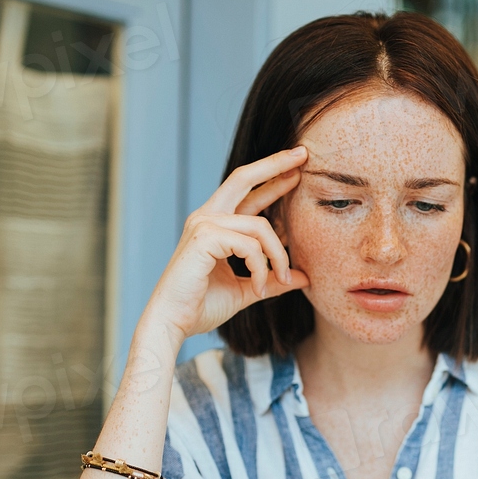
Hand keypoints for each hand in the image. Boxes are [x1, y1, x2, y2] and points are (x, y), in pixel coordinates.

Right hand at [141, 147, 311, 346]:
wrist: (173, 323)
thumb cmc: (201, 306)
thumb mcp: (246, 290)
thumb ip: (271, 279)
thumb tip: (302, 276)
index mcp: (215, 224)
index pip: (247, 192)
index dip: (271, 178)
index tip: (296, 169)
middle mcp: (206, 217)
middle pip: (243, 177)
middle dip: (275, 165)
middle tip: (303, 155)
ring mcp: (203, 225)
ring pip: (259, 226)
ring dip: (277, 254)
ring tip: (282, 277)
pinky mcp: (203, 238)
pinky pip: (249, 245)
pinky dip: (260, 267)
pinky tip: (257, 287)